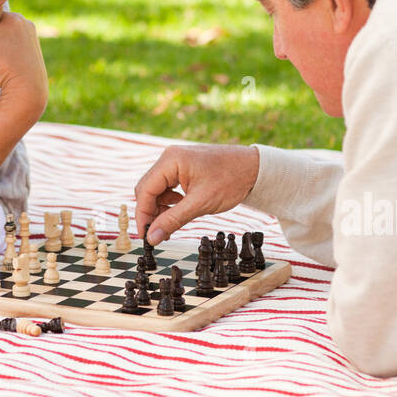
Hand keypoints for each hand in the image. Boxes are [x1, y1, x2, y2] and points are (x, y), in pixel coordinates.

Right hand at [134, 144, 260, 244]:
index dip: (143, 215)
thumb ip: (173, 220)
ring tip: (169, 227)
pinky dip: (170, 202)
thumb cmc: (231, 180)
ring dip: (160, 208)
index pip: (145, 190)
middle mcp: (170, 158)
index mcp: (171, 161)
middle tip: (157, 234)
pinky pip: (168, 186)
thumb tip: (151, 238)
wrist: (254, 168)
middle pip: (148, 189)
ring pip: (157, 189)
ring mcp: (176, 162)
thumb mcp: (200, 204)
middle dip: (151, 212)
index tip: (145, 236)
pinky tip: (179, 212)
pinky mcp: (184, 168)